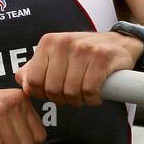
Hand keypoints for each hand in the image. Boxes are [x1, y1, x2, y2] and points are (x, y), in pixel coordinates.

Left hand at [14, 31, 138, 106]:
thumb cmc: (83, 54)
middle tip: (72, 96)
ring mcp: (84, 49)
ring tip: (84, 94)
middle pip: (53, 89)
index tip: (54, 93)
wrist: (119, 43)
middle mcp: (64, 42)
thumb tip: (24, 86)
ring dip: (79, 100)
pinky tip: (95, 95)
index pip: (34, 81)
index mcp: (48, 42)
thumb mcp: (55, 56)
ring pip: (71, 91)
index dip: (43, 94)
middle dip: (62, 100)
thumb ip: (35, 70)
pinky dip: (92, 99)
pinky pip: (90, 90)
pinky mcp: (102, 57)